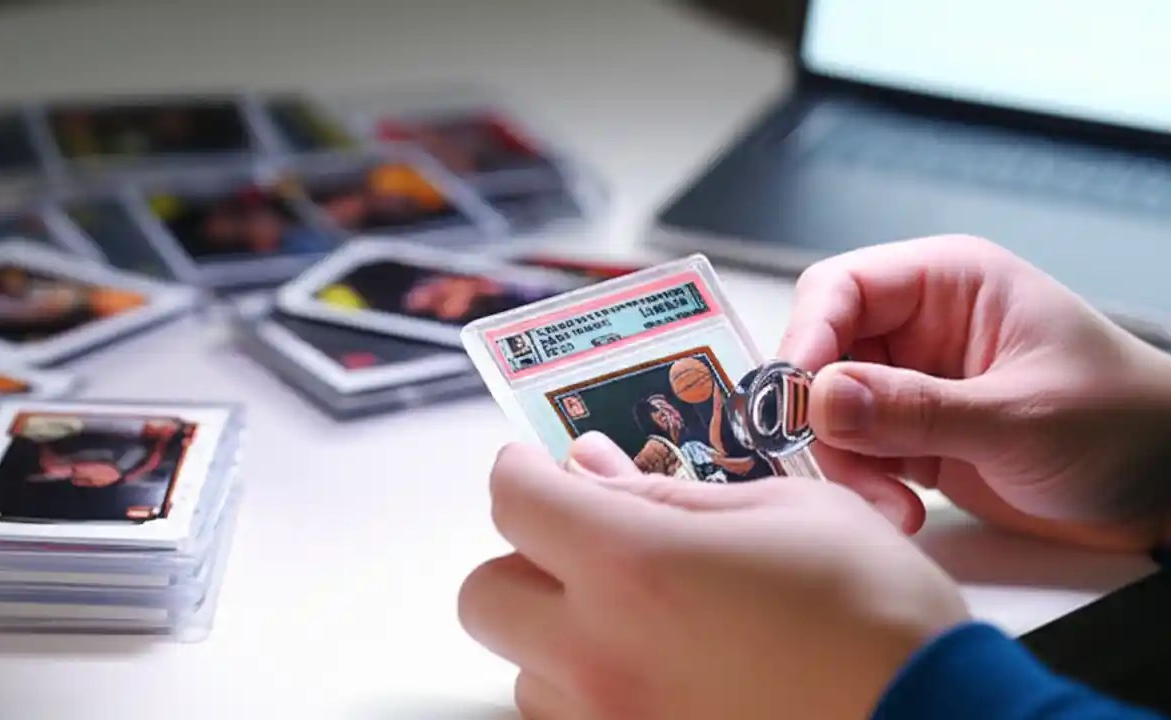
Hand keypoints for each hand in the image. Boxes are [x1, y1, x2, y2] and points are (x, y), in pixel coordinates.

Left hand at [459, 434, 967, 719]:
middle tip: (584, 540)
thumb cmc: (878, 621)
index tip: (541, 466)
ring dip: (554, 628)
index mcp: (633, 565)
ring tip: (636, 613)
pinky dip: (588, 688)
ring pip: (522, 666)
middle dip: (523, 556)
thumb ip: (668, 489)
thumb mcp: (784, 510)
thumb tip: (595, 467)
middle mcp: (601, 653)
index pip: (514, 499)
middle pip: (485, 592)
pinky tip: (655, 667)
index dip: (523, 469)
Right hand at [779, 235, 1170, 550]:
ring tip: (892, 504)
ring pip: (827, 412)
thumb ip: (917, 410)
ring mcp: (911, 383)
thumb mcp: (1022, 417)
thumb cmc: (1125, 425)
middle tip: (840, 464)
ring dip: (845, 463)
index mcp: (948, 283)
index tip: (793, 400)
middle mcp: (919, 327)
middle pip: (821, 353)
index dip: (807, 337)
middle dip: (821, 415)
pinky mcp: (909, 435)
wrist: (1165, 490)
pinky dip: (862, 486)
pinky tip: (904, 509)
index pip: (840, 288)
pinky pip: (852, 452)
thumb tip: (821, 399)